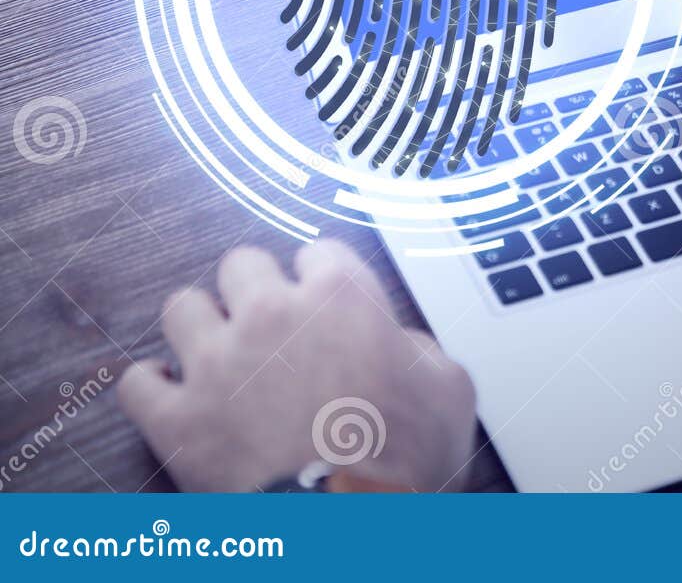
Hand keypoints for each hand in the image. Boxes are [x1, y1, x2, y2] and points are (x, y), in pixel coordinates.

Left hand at [119, 239, 475, 491]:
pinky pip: (137, 384)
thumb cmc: (408, 459)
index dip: (321, 278)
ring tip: (214, 351)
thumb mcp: (448, 388)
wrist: (358, 524)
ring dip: (199, 327)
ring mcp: (216, 365)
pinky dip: (152, 389)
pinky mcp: (178, 421)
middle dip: (253, 289)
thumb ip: (420, 350)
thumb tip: (405, 350)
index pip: (318, 252)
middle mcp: (271, 316)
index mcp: (340, 298)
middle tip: (267, 321)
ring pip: (182, 308)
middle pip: (241, 264)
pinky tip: (170, 396)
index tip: (321, 297)